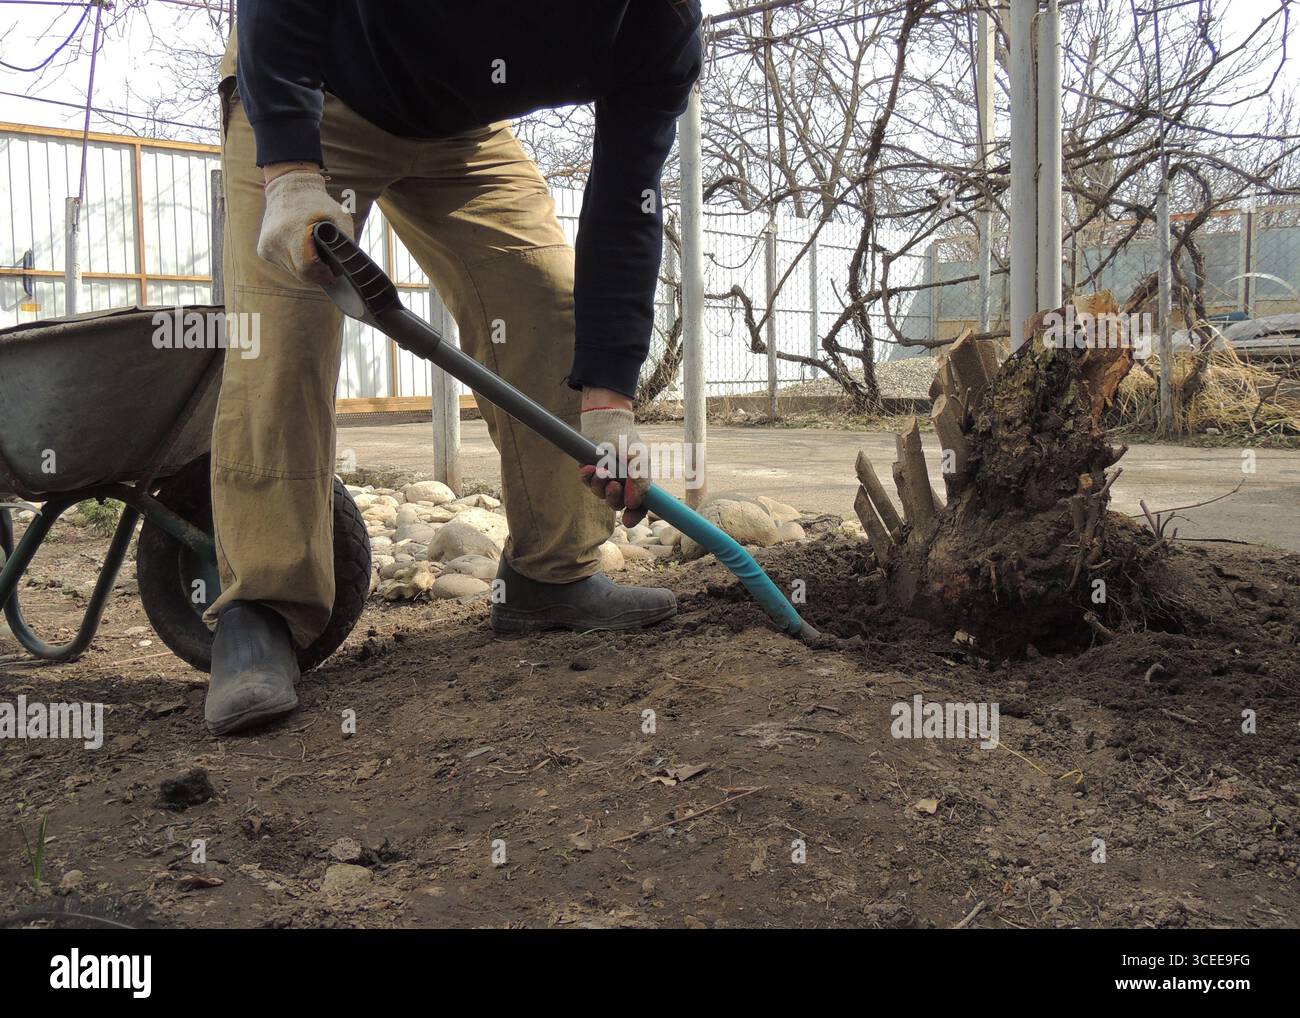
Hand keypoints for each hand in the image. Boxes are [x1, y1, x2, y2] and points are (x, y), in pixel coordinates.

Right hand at [256, 168, 352, 286]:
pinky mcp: (263, 250)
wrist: (289, 187)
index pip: (306, 268)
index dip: (323, 274)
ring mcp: (266, 246)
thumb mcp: (339, 216)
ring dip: (307, 269)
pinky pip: (285, 266)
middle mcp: (274, 241)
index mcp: (291, 232)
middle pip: (300, 273)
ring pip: (293, 272)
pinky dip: (296, 263)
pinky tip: (303, 251)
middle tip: (329, 269)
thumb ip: (344, 242)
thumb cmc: (317, 202)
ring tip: (316, 255)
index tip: (334, 275)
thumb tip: (343, 269)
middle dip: (317, 274)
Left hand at [579, 392, 648, 527]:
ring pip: (600, 495)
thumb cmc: (627, 440)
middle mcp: (621, 485)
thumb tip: (632, 504)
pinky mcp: (590, 473)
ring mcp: (605, 480)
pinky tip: (590, 467)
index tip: (627, 520)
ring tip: (601, 471)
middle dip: (613, 497)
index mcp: (636, 484)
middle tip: (613, 485)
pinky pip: (587, 483)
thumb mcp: (639, 460)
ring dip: (600, 485)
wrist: (607, 423)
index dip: (633, 516)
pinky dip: (587, 477)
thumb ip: (640, 482)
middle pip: (616, 504)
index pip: (637, 507)